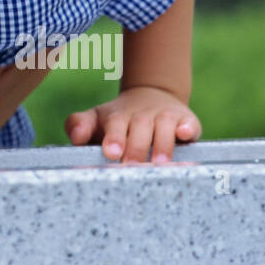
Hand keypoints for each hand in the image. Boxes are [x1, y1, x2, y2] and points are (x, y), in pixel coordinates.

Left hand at [65, 86, 200, 162]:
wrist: (152, 97)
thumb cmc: (117, 120)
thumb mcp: (96, 119)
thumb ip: (79, 126)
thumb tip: (76, 138)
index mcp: (116, 116)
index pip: (113, 124)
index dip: (113, 137)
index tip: (111, 152)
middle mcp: (140, 115)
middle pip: (139, 127)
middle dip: (136, 147)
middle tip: (133, 166)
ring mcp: (164, 115)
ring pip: (164, 126)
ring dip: (162, 144)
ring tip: (160, 164)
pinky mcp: (186, 120)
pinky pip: (189, 123)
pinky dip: (188, 128)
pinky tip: (185, 134)